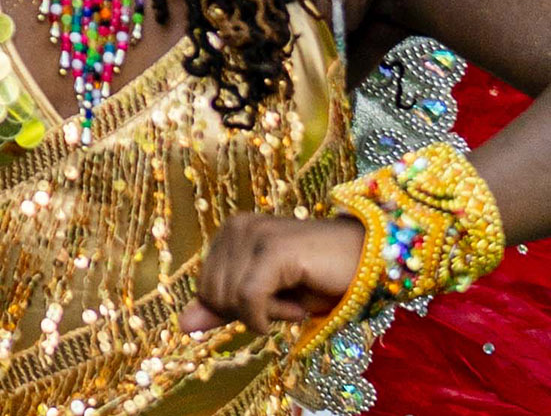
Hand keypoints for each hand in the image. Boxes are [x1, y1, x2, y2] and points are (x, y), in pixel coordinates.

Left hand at [181, 213, 367, 333]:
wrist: (368, 262)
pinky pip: (249, 300)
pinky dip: (271, 316)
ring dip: (269, 313)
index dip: (238, 309)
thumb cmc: (319, 279)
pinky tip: (298, 306)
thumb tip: (183, 325)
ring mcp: (254, 234)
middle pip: (213, 297)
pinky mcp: (273, 249)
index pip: (205, 291)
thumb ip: (224, 308)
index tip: (274, 299)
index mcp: (229, 233)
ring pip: (232, 300)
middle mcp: (236, 227)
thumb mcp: (265, 299)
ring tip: (297, 296)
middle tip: (288, 299)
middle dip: (250, 312)